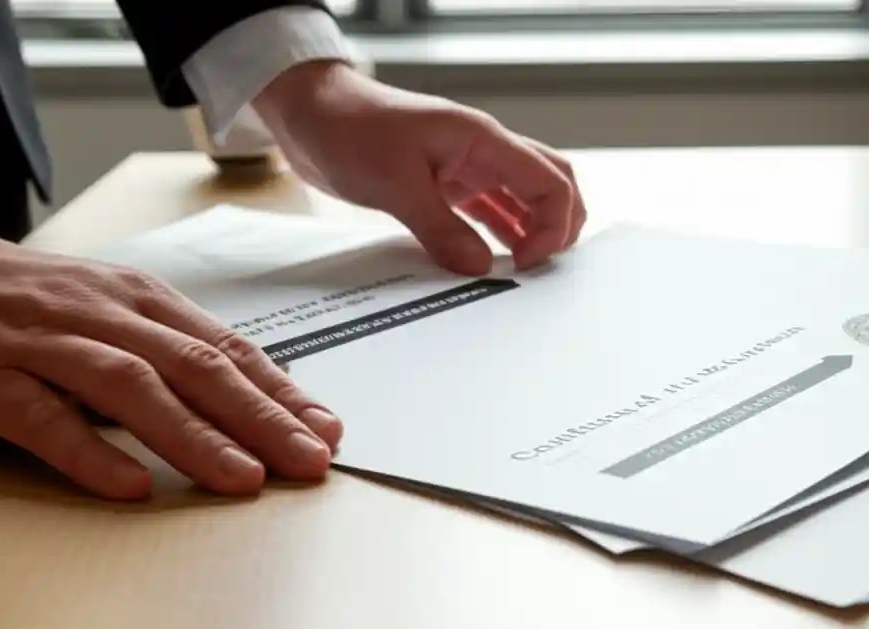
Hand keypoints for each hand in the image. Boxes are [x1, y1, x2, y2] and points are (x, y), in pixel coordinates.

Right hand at [0, 229, 343, 498]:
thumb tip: (257, 396)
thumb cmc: (36, 301)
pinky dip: (90, 452)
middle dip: (260, 417)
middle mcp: (104, 316)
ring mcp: (45, 345)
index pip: (226, 347)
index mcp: (143, 300)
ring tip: (242, 477)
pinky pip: (43, 418)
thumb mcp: (116, 311)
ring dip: (193, 436)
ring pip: (131, 387)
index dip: (280, 391)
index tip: (326, 429)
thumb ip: (178, 349)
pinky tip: (130, 486)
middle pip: (195, 366)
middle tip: (307, 461)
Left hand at [253, 60, 586, 275]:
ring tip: (523, 274)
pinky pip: (490, 211)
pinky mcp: (447, 185)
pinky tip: (493, 263)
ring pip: (524, 200)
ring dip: (532, 233)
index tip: (527, 262)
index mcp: (483, 139)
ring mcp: (468, 167)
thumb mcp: (395, 183)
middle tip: (540, 269)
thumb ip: (441, 228)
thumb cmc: (349, 128)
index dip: (553, 226)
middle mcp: (484, 151)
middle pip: (551, 186)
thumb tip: (479, 268)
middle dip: (558, 227)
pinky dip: (500, 235)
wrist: (310, 114)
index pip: (550, 181)